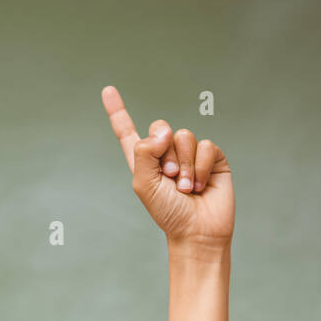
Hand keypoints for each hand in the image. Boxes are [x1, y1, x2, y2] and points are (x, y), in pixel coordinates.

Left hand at [101, 85, 233, 250]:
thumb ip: (145, 152)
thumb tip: (165, 130)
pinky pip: (206, 145)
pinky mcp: (212, 158)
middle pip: (160, 127)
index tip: (108, 90)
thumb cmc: (168, 213)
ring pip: (184, 136)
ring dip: (184, 165)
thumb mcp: (144, 184)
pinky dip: (201, 166)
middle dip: (164, 153)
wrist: (197, 231)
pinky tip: (201, 185)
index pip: (128, 131)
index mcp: (144, 161)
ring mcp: (190, 154)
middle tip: (170, 178)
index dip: (118, 111)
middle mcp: (166, 153)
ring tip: (186, 188)